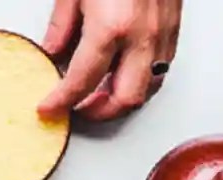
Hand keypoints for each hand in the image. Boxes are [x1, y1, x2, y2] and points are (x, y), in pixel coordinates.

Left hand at [40, 0, 182, 120]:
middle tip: (76, 108)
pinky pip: (161, 69)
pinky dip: (141, 81)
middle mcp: (141, 36)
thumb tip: (51, 52)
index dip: (61, 101)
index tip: (48, 107)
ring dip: (122, 100)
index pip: (81, 81)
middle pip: (123, 98)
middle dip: (98, 112)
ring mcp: (162, 33)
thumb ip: (62, 25)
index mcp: (111, 26)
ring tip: (99, 96)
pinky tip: (124, 75)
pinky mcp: (174, 27)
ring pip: (148, 89)